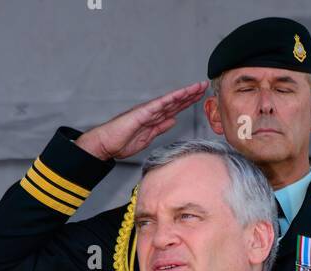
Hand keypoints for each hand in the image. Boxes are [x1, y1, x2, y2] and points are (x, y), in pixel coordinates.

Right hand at [75, 83, 208, 161]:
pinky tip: (179, 95)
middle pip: (175, 102)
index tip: (200, 96)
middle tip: (204, 86)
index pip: (175, 108)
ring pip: (169, 101)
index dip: (188, 102)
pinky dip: (169, 100)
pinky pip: (158, 105)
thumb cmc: (122, 142)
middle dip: (190, 94)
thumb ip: (160, 127)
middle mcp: (152, 112)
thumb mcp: (148, 137)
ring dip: (183, 94)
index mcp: (154, 118)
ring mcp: (147, 111)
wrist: (107, 144)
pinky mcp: (141, 114)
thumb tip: (172, 120)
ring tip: (197, 87)